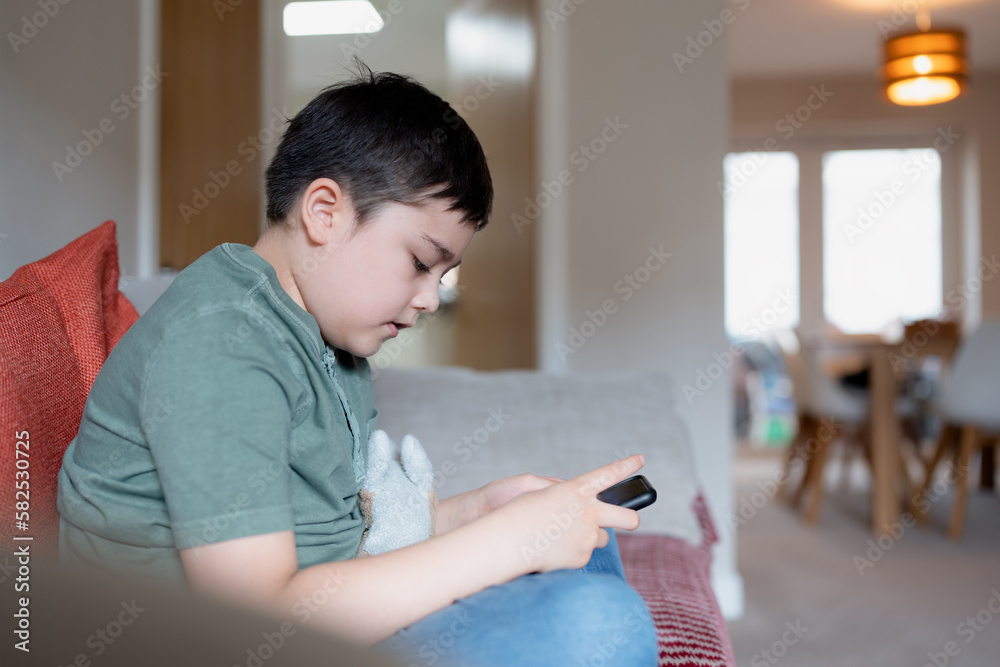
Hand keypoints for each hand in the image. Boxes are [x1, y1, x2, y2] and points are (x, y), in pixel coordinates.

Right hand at [492, 454, 644, 573]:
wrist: (506, 542)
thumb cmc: (518, 514)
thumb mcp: (541, 496)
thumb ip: (567, 498)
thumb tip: (583, 507)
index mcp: (576, 490)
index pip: (609, 474)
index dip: (627, 466)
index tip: (640, 460)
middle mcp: (588, 512)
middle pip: (627, 517)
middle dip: (631, 519)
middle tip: (631, 520)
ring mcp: (588, 536)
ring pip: (601, 538)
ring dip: (589, 538)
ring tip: (561, 537)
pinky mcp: (582, 557)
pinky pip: (583, 554)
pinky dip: (571, 553)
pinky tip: (552, 550)